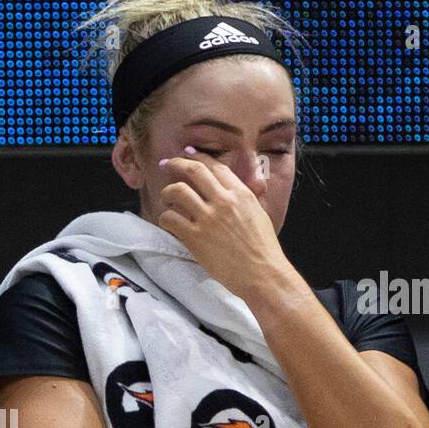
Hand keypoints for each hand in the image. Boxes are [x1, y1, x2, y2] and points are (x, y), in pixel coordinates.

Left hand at [156, 148, 293, 304]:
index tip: (187, 154)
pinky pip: (171, 218)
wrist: (262, 273)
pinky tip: (167, 221)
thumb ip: (247, 198)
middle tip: (167, 164)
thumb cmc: (263, 248)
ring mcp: (208, 218)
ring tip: (165, 197)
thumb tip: (240, 187)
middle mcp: (224, 201)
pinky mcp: (195, 237)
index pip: (216, 167)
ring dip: (167, 191)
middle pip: (195, 171)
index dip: (199, 157)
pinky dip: (165, 217)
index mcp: (241, 194)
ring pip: (178, 191)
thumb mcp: (259, 214)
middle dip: (177, 164)